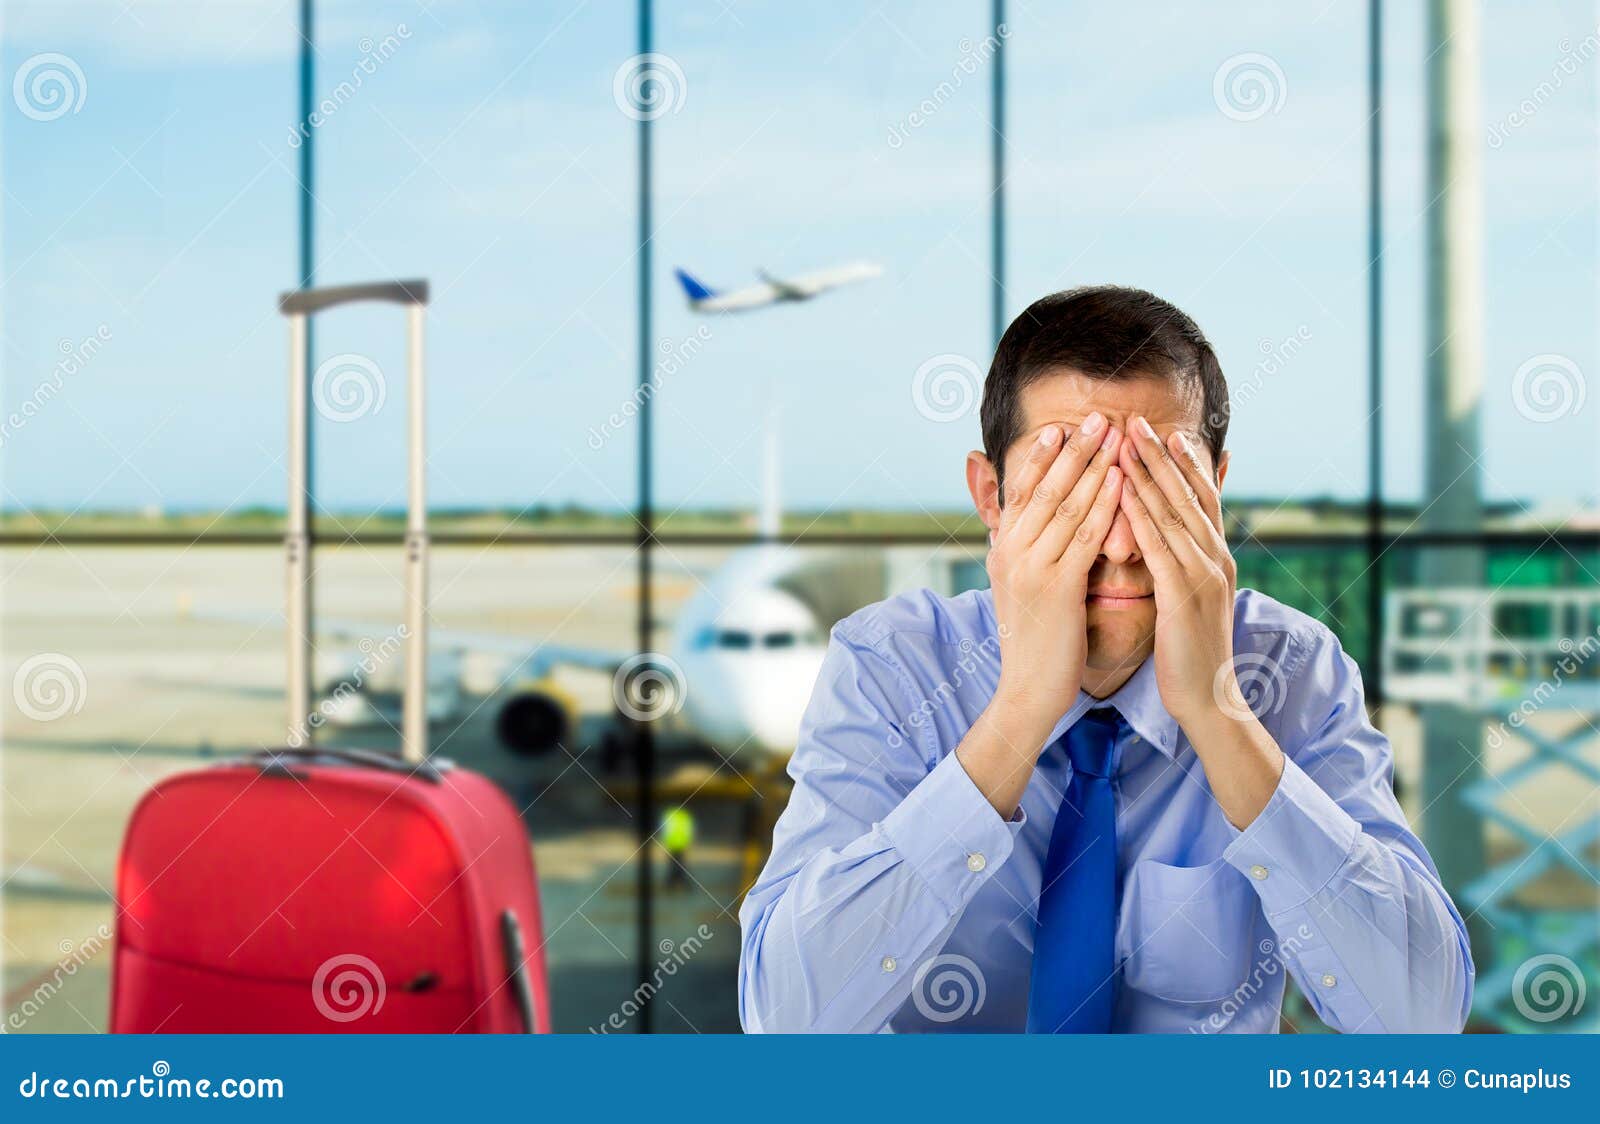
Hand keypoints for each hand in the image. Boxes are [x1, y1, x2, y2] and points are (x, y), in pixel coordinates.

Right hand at [987, 412, 1123, 731]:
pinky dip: (1104, 504)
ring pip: (1065, 505)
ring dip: (1093, 465)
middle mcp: (1010, 551)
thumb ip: (1024, 551)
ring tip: (1115, 436)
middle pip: (1045, 487)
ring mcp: (1031, 567)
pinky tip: (1123, 482)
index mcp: (1002, 548)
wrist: (1028, 689)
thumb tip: (1028, 523)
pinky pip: (1084, 536)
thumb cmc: (1034, 640)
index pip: (1022, 490)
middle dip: (1073, 449)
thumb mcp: (1020, 586)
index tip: (1062, 426)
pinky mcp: (1056, 587)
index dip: (1042, 456)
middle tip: (1097, 417)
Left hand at [1116, 418, 1235, 727]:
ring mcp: (1203, 575)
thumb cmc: (1191, 653)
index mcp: (1216, 558)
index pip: (1200, 498)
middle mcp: (1215, 558)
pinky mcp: (1184, 596)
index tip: (1162, 431)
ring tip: (1125, 441)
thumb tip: (1170, 545)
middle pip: (1187, 494)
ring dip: (1148, 473)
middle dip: (1161, 455)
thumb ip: (1184, 568)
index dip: (1182, 463)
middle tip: (1136, 420)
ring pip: (1174, 513)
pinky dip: (1142, 515)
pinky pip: (1161, 547)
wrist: (1210, 699)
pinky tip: (1124, 492)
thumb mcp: (1190, 600)